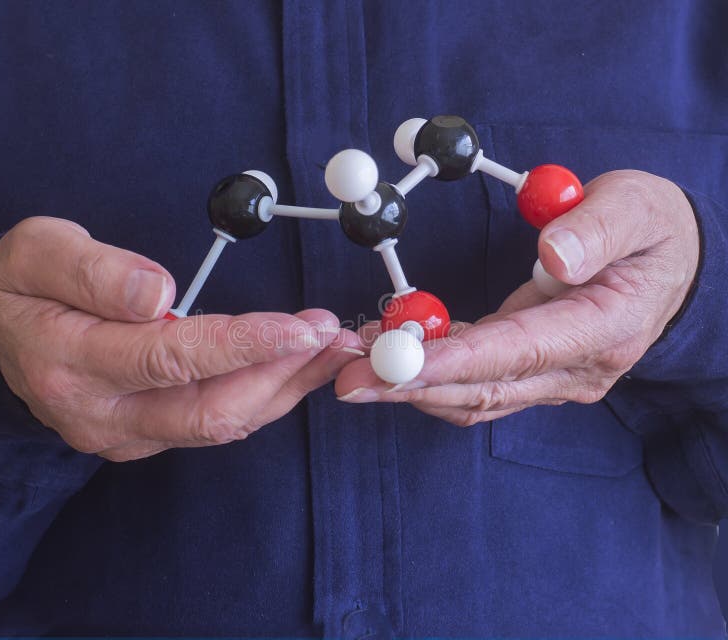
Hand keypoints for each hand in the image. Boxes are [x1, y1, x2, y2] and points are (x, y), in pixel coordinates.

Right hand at [0, 216, 361, 460]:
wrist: (3, 339)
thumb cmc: (26, 286)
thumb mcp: (37, 252)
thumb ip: (92, 271)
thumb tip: (158, 294)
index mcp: (69, 362)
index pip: (171, 358)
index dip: (243, 344)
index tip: (301, 326)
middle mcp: (99, 413)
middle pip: (208, 408)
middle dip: (281, 373)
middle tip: (334, 335)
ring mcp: (124, 435)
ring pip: (219, 425)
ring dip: (283, 388)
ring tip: (330, 349)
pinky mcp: (145, 439)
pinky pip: (214, 425)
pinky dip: (262, 397)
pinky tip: (295, 368)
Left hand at [335, 170, 699, 425]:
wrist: (672, 265)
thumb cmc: (653, 231)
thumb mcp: (638, 208)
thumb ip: (596, 230)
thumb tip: (553, 257)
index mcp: (605, 328)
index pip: (519, 350)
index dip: (455, 359)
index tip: (396, 361)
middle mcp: (576, 370)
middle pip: (483, 388)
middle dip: (411, 385)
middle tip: (348, 379)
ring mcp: (553, 379)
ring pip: (473, 396)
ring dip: (411, 385)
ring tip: (354, 363)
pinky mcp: (533, 372)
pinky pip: (476, 382)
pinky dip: (429, 373)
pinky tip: (390, 350)